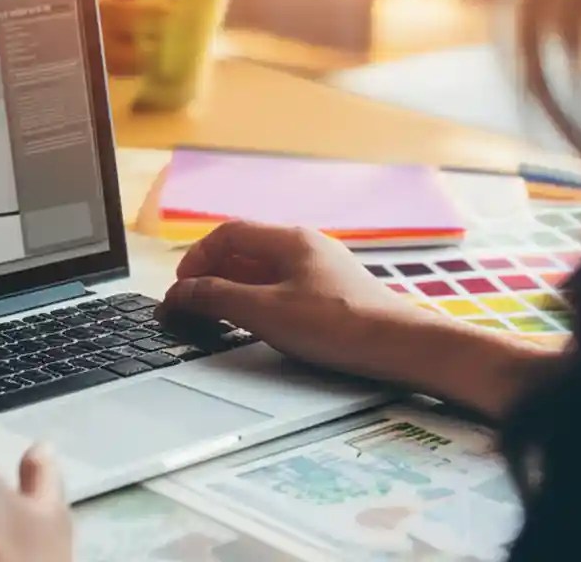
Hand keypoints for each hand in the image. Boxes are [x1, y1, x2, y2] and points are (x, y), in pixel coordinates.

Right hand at [157, 220, 419, 375]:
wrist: (401, 347)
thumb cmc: (340, 325)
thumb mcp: (265, 312)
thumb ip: (217, 298)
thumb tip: (179, 293)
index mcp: (290, 240)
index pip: (228, 234)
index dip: (197, 258)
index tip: (181, 288)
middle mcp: (306, 248)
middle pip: (244, 251)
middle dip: (211, 275)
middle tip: (192, 305)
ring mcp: (321, 271)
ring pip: (263, 272)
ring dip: (233, 290)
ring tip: (216, 317)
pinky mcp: (332, 295)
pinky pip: (282, 289)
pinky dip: (258, 302)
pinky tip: (257, 326)